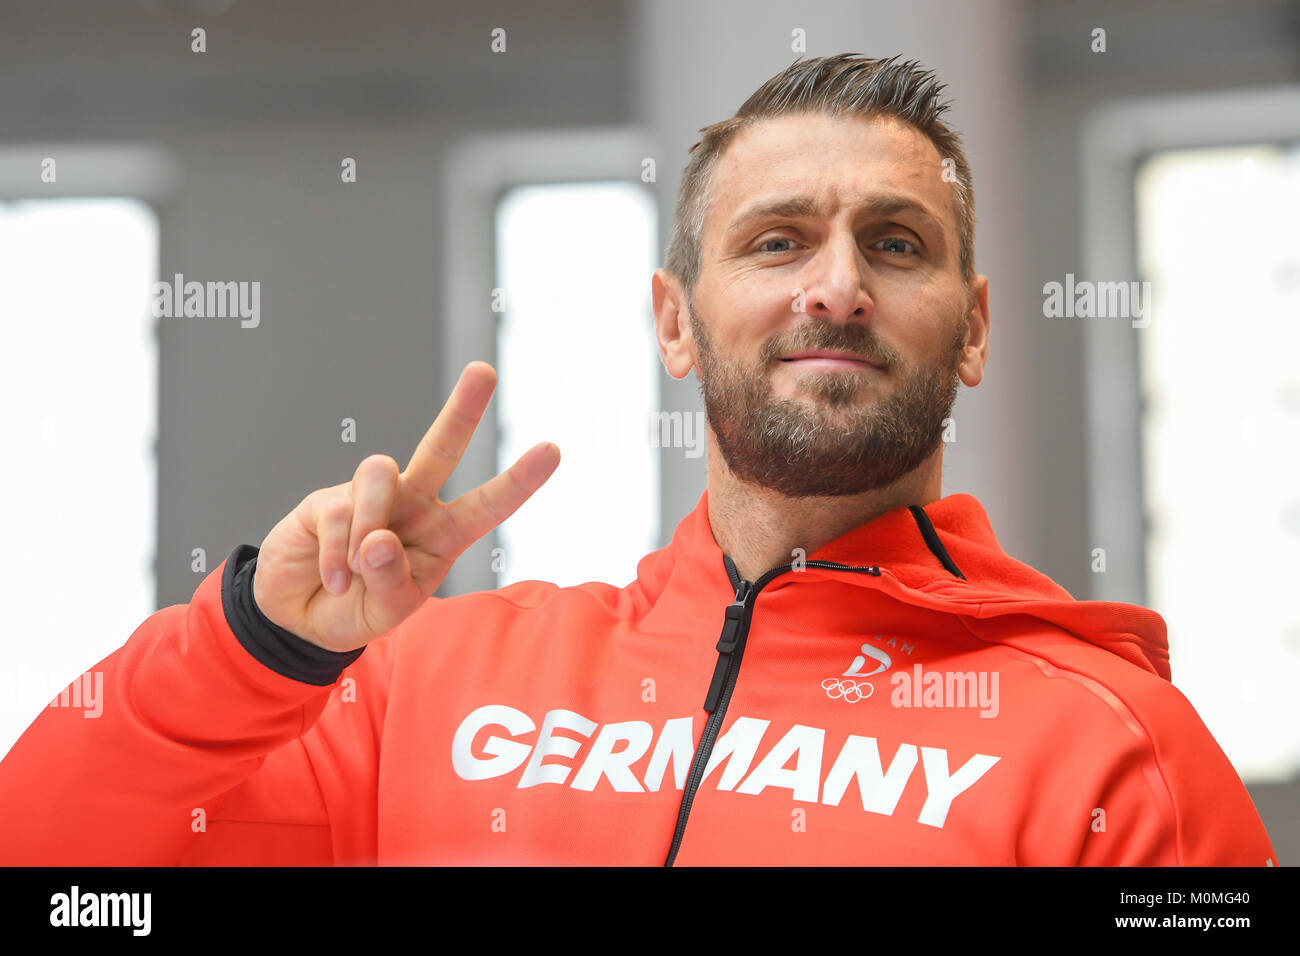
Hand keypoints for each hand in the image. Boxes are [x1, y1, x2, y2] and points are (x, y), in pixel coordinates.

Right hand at [251, 361, 558, 651]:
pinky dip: (336, 555)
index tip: (552, 450)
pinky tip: (332, 577)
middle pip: (441, 447)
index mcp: (443, 534)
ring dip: (368, 525)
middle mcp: (412, 505)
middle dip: (463, 408)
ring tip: (355, 572)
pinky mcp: (326, 498)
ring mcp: (370, 498)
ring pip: (380, 474)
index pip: (487, 505)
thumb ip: (391, 581)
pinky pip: (337, 512)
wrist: (302, 617)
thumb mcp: (387, 612)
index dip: (519, 480)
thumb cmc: (357, 609)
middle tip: (483, 370)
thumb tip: (378, 539)